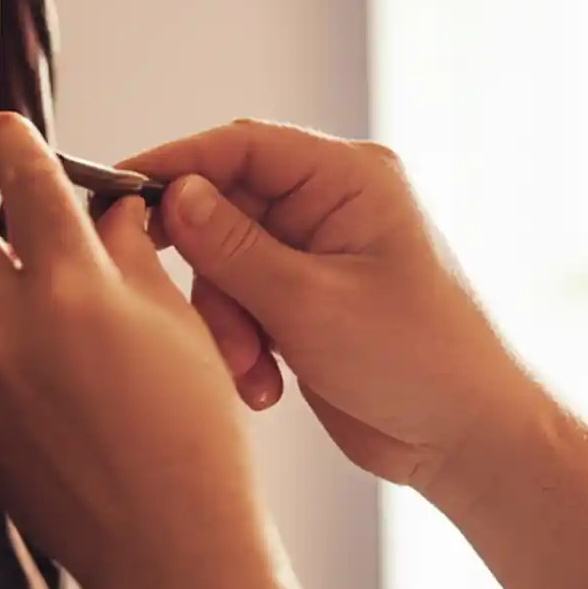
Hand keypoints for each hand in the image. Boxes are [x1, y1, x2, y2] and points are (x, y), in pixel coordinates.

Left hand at [0, 113, 289, 588]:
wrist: (166, 540)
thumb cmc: (189, 445)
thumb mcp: (179, 322)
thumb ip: (132, 252)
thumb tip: (111, 213)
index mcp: (73, 288)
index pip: (26, 180)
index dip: (11, 140)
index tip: (2, 128)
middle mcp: (9, 326)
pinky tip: (5, 329)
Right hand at [122, 119, 529, 489]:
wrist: (466, 441)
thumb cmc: (421, 363)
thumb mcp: (310, 303)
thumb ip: (232, 247)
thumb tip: (174, 195)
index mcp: (349, 180)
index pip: (242, 147)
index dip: (175, 163)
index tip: (121, 190)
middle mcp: (330, 206)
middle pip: (223, 210)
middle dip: (208, 274)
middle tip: (186, 310)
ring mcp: (316, 254)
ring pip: (224, 265)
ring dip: (225, 322)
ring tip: (250, 370)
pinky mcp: (304, 299)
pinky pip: (241, 303)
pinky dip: (241, 343)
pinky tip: (265, 383)